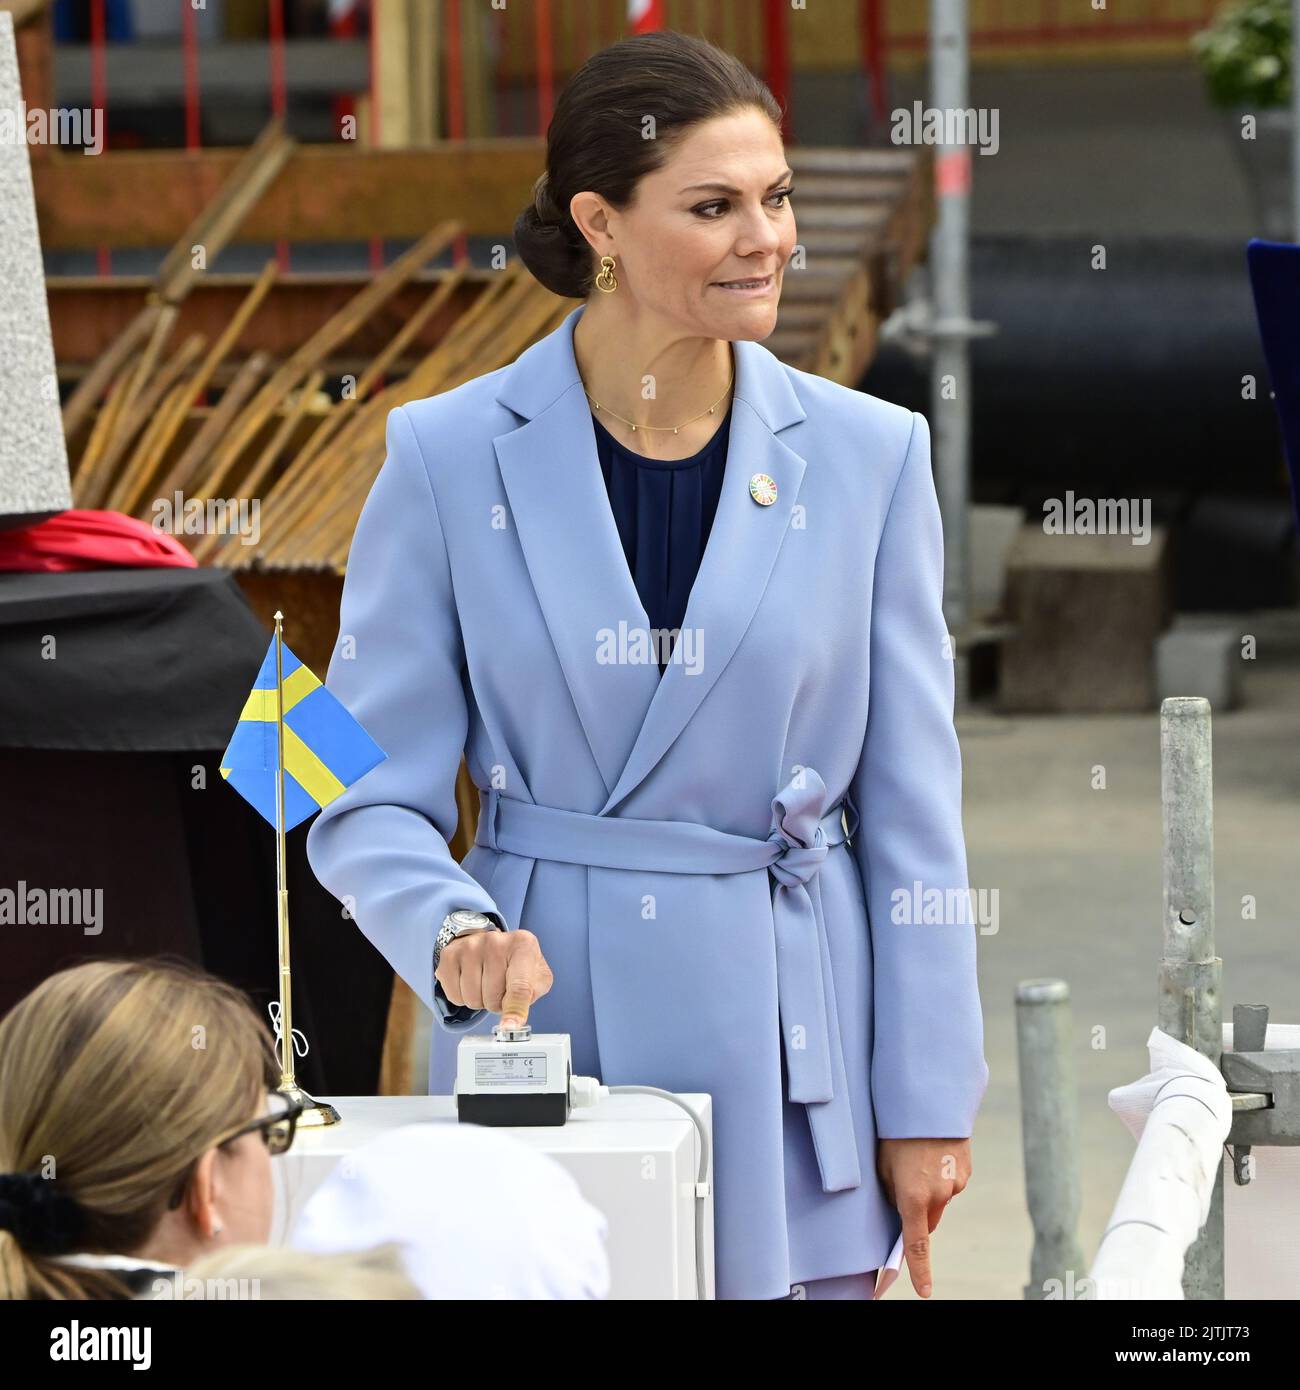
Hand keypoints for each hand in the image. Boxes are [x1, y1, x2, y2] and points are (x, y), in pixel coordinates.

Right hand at [437, 927, 553, 1026]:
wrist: (491, 944)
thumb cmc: (516, 964)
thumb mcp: (536, 977)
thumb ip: (529, 999)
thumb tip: (512, 1025)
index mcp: (523, 945)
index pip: (519, 986)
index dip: (515, 1010)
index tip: (509, 1027)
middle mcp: (495, 941)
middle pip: (493, 998)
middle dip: (498, 1003)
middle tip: (501, 988)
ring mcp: (470, 946)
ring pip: (472, 999)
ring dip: (480, 1000)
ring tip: (486, 983)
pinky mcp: (450, 955)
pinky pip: (454, 996)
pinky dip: (463, 997)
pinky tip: (471, 981)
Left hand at [876, 1137, 970, 1298]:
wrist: (928, 1100)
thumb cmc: (896, 1131)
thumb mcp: (883, 1163)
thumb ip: (893, 1191)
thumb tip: (900, 1205)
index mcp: (913, 1197)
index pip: (916, 1244)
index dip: (919, 1270)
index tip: (924, 1291)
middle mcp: (938, 1195)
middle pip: (929, 1220)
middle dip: (918, 1213)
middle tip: (904, 1184)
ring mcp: (956, 1184)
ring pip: (941, 1200)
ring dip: (931, 1189)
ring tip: (919, 1157)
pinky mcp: (967, 1171)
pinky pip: (952, 1183)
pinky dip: (943, 1175)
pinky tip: (933, 1153)